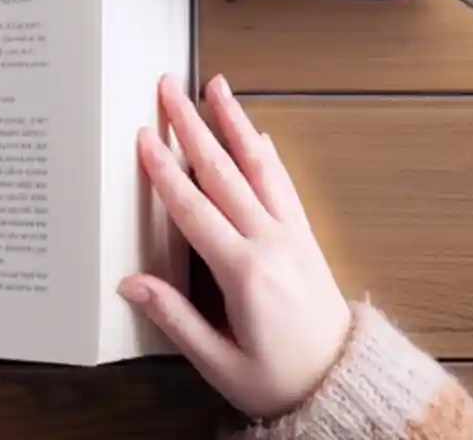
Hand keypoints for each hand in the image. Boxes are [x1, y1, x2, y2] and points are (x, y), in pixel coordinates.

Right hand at [118, 76, 350, 418]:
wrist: (341, 385)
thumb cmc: (280, 380)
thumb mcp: (218, 362)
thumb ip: (174, 318)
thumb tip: (131, 285)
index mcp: (245, 272)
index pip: (194, 209)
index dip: (166, 171)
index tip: (146, 136)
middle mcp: (271, 244)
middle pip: (224, 172)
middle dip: (193, 125)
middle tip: (170, 88)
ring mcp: (292, 236)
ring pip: (259, 166)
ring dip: (235, 123)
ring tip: (217, 87)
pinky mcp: (305, 239)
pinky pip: (284, 185)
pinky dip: (268, 155)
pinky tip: (258, 135)